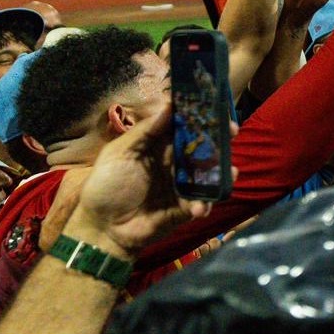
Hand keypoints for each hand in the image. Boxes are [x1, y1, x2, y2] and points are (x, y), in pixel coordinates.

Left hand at [64, 104, 224, 257]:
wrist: (102, 228)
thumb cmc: (105, 186)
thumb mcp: (118, 154)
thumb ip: (144, 132)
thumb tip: (169, 106)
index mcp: (157, 147)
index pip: (182, 128)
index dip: (197, 117)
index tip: (212, 108)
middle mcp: (174, 163)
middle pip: (201, 147)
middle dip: (219, 139)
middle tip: (231, 131)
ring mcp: (182, 186)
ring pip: (208, 173)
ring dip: (221, 170)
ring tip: (229, 170)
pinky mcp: (186, 208)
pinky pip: (203, 202)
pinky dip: (206, 203)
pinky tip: (201, 206)